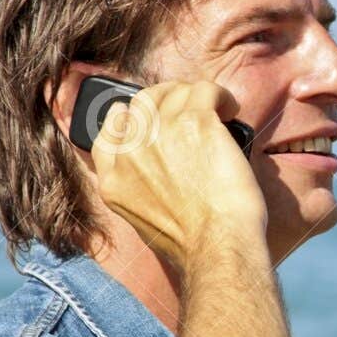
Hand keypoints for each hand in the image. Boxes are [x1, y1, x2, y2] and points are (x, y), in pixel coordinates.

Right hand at [89, 80, 266, 267]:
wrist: (217, 245)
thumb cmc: (195, 244)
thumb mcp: (145, 222)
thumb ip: (140, 192)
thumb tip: (164, 172)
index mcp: (113, 182)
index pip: (106, 135)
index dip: (123, 118)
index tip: (137, 112)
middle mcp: (131, 152)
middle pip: (141, 104)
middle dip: (165, 98)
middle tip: (189, 104)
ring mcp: (160, 133)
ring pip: (173, 92)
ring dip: (196, 95)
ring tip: (218, 108)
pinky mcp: (194, 122)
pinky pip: (205, 91)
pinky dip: (220, 96)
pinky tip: (230, 107)